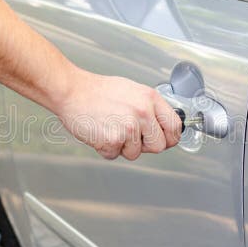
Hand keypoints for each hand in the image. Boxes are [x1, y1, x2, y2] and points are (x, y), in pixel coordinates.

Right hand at [53, 70, 181, 159]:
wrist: (72, 91)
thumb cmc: (98, 91)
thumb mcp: (133, 91)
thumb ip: (150, 108)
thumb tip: (163, 125)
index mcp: (150, 99)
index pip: (175, 127)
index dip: (169, 137)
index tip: (163, 139)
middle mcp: (143, 112)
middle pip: (159, 146)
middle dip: (146, 145)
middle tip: (130, 135)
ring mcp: (128, 127)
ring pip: (136, 153)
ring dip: (123, 147)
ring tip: (111, 127)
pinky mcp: (113, 139)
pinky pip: (115, 155)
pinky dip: (106, 148)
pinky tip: (101, 132)